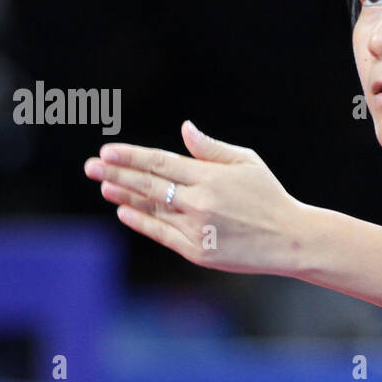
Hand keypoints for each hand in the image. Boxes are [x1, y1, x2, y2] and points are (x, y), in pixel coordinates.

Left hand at [83, 121, 305, 275]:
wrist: (290, 239)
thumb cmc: (268, 196)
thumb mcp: (247, 163)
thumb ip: (212, 149)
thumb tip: (185, 129)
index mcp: (211, 177)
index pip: (160, 163)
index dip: (131, 157)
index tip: (107, 151)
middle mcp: (200, 202)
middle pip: (149, 185)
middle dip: (116, 174)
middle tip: (91, 167)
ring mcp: (197, 229)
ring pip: (152, 209)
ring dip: (125, 197)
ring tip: (104, 187)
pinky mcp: (198, 251)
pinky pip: (162, 234)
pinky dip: (141, 221)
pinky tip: (124, 211)